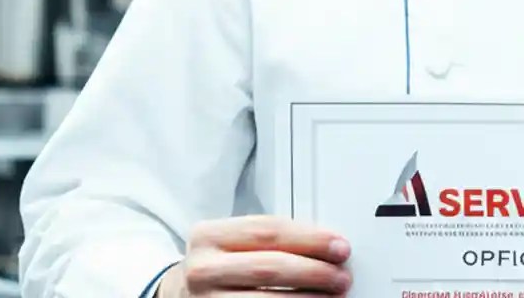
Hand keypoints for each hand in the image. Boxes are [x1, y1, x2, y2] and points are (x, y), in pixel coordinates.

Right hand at [158, 215, 352, 296]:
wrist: (182, 295)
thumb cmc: (219, 265)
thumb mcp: (231, 242)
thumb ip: (269, 239)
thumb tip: (325, 245)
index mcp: (207, 235)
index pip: (267, 231)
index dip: (309, 238)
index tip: (338, 245)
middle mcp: (202, 269)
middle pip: (270, 267)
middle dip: (314, 271)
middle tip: (341, 275)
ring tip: (333, 295)